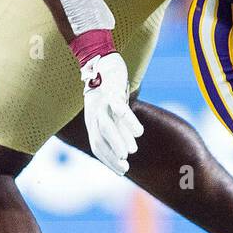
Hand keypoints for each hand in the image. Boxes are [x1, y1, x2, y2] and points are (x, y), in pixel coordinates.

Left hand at [80, 52, 142, 174]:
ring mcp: (101, 104)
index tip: (121, 171)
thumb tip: (131, 141)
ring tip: (130, 153)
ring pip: (107, 126)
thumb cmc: (108, 88)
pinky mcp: (110, 93)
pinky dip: (128, 121)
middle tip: (124, 168)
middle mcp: (94, 115)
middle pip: (100, 139)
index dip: (108, 160)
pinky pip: (119, 109)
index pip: (97, 146)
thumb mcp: (112, 109)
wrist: (100, 61)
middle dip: (111, 155)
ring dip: (118, 141)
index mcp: (92, 121)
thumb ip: (119, 124)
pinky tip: (139, 133)